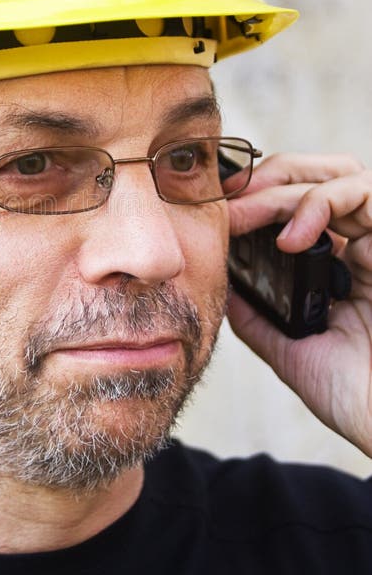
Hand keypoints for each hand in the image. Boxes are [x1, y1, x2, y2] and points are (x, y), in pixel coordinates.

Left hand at [226, 153, 371, 456]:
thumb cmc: (357, 398)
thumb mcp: (291, 349)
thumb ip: (258, 315)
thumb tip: (220, 284)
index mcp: (340, 268)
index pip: (300, 206)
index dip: (259, 196)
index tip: (217, 207)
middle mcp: (362, 247)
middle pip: (318, 178)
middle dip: (266, 179)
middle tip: (225, 197)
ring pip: (336, 176)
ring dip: (282, 187)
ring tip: (244, 211)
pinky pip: (362, 194)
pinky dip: (318, 205)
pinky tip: (288, 240)